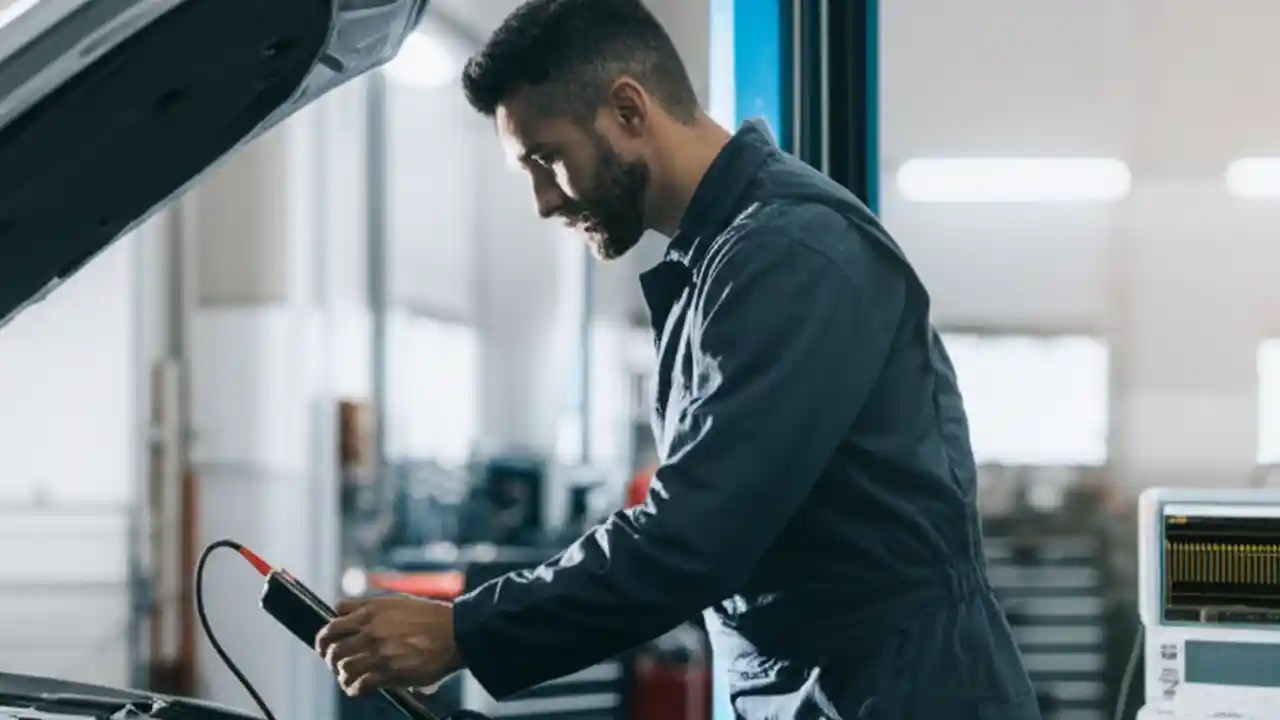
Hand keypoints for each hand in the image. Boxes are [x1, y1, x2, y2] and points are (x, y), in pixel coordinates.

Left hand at [315, 595, 464, 696]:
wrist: (455, 633)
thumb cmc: (428, 615)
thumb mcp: (394, 600)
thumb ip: (364, 604)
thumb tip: (338, 607)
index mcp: (371, 613)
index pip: (331, 626)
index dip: (323, 639)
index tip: (325, 646)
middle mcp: (372, 632)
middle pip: (334, 650)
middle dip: (330, 659)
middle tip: (335, 663)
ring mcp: (380, 653)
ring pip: (344, 668)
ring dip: (342, 675)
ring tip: (348, 677)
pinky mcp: (391, 673)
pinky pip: (360, 685)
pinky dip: (354, 689)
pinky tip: (358, 688)